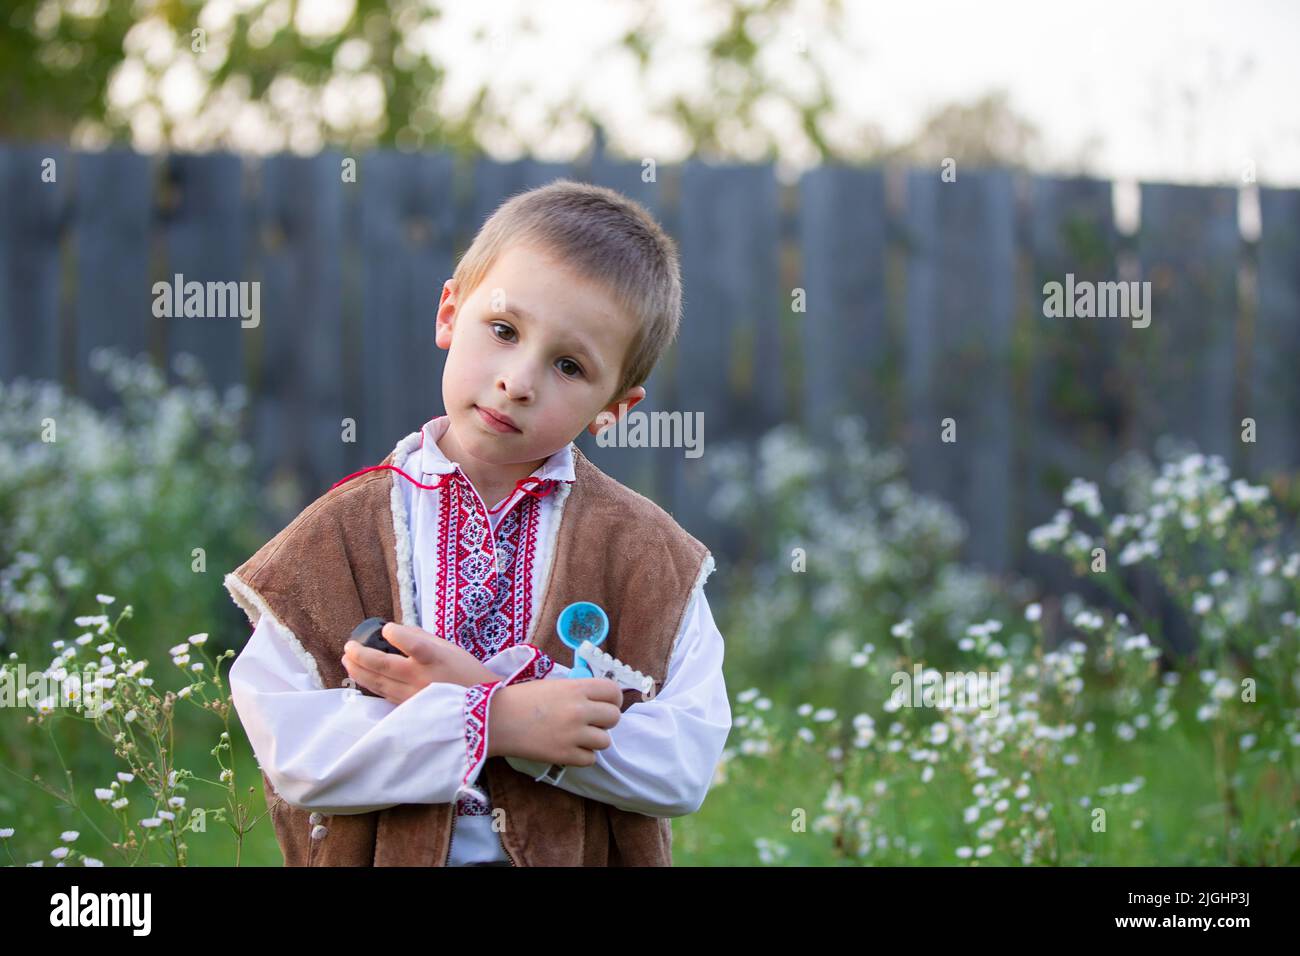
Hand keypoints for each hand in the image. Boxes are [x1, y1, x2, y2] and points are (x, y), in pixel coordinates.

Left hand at [341, 623, 494, 704]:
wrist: (483, 711)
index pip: (410, 643)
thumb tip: (397, 631)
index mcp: (434, 658)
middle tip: (349, 646)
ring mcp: (412, 696)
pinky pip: (385, 695)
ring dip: (358, 671)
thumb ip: (423, 638)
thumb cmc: (468, 674)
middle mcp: (421, 677)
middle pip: (383, 665)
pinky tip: (362, 678)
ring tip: (347, 661)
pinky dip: (371, 685)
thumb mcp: (451, 649)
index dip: (394, 634)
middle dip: (360, 654)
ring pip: (377, 683)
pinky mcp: (409, 709)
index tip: (386, 630)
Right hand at [486, 677, 622, 764]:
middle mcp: (579, 710)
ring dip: (594, 740)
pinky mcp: (564, 755)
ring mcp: (573, 734)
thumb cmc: (521, 698)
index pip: (613, 691)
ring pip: (605, 741)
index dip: (613, 698)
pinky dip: (582, 756)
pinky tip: (569, 748)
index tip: (607, 703)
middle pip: (614, 717)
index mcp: (576, 688)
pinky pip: (590, 759)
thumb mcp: (553, 685)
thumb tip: (600, 698)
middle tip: (592, 722)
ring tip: (578, 736)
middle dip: (605, 720)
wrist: (495, 720)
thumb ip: (577, 690)